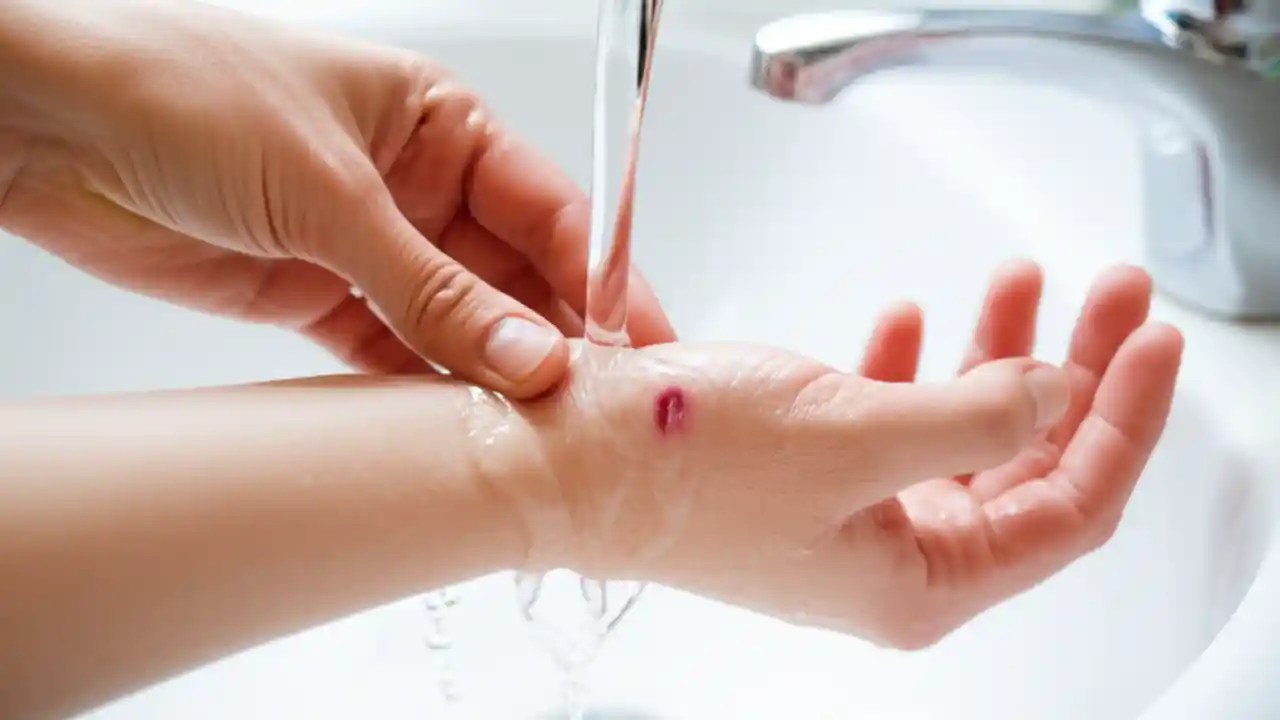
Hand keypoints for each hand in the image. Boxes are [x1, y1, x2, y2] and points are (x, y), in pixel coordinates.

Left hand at [0, 0, 672, 396]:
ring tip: (533, 428)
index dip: (599, 280)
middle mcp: (415, 185)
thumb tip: (531, 354)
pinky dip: (424, 390)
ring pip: (458, 323)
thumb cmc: (181, 90)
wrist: (47, 125)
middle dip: (554, 339)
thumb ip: (434, 289)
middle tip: (593, 407)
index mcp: (440, 123)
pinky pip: (395, 353)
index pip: (550, 210)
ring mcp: (368, 245)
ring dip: (492, 374)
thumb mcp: (331, 191)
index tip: (636, 347)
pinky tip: (458, 422)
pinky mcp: (318, 298)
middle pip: (513, 275)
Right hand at [521, 261, 1180, 647]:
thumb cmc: (678, 471)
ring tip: (1018, 283)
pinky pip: (892, 424)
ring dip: (994, 356)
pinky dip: (915, 370)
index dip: (1122, 422)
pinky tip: (909, 322)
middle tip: (1104, 299)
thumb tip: (1057, 391)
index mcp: (920, 584)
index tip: (1146, 342)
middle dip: (1070, 375)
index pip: (1068, 509)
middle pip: (1024, 467)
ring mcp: (847, 521)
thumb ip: (975, 412)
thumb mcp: (854, 433)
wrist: (560, 459)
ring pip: (960, 437)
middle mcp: (893, 565)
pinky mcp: (806, 479)